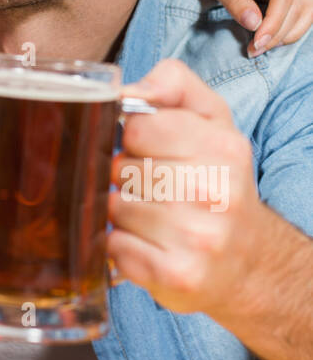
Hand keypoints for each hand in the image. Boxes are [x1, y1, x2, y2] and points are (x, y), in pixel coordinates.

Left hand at [107, 59, 269, 325]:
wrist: (246, 259)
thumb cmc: (217, 180)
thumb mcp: (210, 118)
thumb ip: (173, 84)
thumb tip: (128, 88)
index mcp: (222, 148)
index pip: (137, 127)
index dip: (133, 137)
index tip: (149, 150)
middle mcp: (214, 193)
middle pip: (122, 168)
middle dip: (126, 175)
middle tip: (153, 187)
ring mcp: (196, 238)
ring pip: (113, 207)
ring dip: (121, 210)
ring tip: (150, 215)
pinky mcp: (175, 276)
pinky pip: (114, 246)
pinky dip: (120, 244)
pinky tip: (145, 243)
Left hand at [155, 0, 312, 55]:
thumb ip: (234, 1)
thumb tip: (255, 24)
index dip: (274, 22)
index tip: (257, 43)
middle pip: (296, 5)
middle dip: (277, 33)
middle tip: (254, 50)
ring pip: (303, 11)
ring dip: (286, 34)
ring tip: (259, 48)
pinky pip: (296, 13)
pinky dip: (286, 30)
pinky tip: (266, 40)